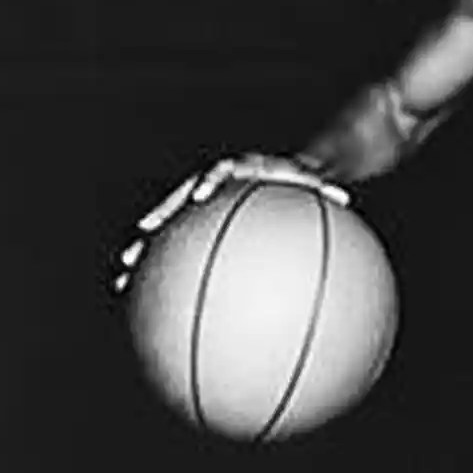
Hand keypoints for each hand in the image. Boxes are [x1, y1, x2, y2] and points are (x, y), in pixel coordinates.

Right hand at [111, 153, 349, 293]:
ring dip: (146, 252)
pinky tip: (152, 301)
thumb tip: (348, 195)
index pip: (220, 170)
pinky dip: (166, 271)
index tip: (200, 195)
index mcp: (240, 172)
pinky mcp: (200, 222)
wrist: (292, 172)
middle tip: (137, 245)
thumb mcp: (319, 180)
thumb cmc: (309, 180)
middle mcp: (212, 188)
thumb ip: (326, 187)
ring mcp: (201, 206)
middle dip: (156, 222)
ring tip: (124, 278)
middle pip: (175, 203)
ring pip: (167, 229)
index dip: (209, 179)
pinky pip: (180, 248)